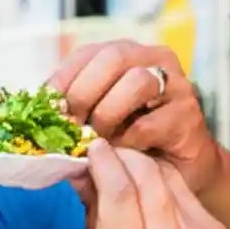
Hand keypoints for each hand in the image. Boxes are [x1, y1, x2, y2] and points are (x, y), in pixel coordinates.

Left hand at [49, 40, 222, 195]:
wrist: (177, 174)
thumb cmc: (129, 145)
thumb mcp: (94, 126)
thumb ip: (72, 118)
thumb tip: (40, 121)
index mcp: (124, 56)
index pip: (86, 54)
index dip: (62, 79)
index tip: (48, 108)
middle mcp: (153, 60)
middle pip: (113, 57)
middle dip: (84, 92)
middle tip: (71, 125)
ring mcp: (176, 86)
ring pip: (136, 82)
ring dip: (108, 114)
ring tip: (99, 140)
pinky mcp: (189, 117)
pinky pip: (150, 123)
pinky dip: (128, 141)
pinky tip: (122, 153)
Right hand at [79, 140, 229, 228]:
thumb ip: (91, 215)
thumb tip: (82, 172)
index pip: (116, 187)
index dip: (102, 160)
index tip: (92, 149)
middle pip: (145, 173)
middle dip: (122, 157)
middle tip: (107, 155)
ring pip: (168, 177)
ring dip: (144, 168)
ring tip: (128, 172)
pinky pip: (187, 195)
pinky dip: (166, 189)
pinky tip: (154, 198)